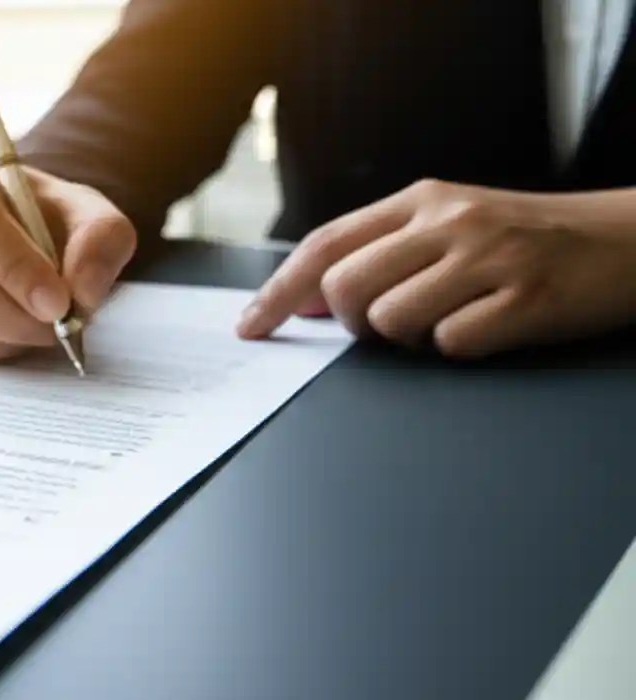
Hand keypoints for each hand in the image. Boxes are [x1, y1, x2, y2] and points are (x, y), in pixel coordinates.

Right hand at [0, 152, 136, 363]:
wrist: (21, 231)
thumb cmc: (47, 215)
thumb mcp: (86, 209)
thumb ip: (100, 238)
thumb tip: (83, 292)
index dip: (15, 264)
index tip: (58, 300)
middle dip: (22, 316)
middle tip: (63, 319)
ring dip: (19, 334)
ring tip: (46, 315)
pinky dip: (5, 346)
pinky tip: (21, 322)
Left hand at [236, 179, 635, 356]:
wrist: (628, 240)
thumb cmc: (527, 239)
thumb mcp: (448, 226)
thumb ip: (377, 254)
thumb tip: (304, 298)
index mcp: (420, 201)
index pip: (324, 244)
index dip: (278, 291)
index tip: (250, 326)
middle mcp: (448, 221)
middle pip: (346, 287)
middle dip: (352, 322)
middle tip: (391, 324)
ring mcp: (488, 257)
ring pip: (391, 320)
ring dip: (409, 338)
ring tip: (453, 318)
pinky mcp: (525, 298)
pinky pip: (450, 345)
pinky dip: (459, 349)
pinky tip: (489, 327)